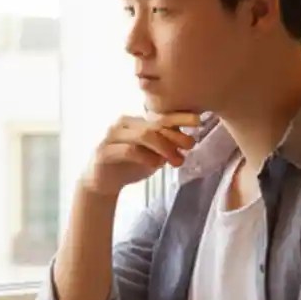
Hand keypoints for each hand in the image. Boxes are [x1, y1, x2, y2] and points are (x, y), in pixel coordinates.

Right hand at [80, 113, 199, 197]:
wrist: (101, 183)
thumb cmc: (128, 166)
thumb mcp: (152, 156)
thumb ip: (166, 147)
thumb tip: (188, 141)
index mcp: (136, 122)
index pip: (161, 117)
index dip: (180, 118)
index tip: (198, 121)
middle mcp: (123, 124)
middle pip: (154, 124)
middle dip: (175, 135)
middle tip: (191, 146)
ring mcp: (112, 136)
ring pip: (144, 134)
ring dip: (164, 147)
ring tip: (176, 161)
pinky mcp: (104, 151)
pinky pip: (130, 150)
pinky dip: (146, 157)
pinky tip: (157, 165)